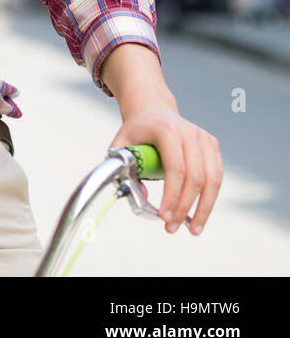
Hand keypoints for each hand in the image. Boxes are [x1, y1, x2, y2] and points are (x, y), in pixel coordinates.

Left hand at [110, 100, 222, 235]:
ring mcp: (205, 138)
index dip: (172, 195)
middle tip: (172, 227)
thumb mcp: (120, 144)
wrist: (152, 108)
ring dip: (203, 208)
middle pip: (195, 178)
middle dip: (185, 207)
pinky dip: (210, 197)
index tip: (164, 216)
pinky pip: (216, 176)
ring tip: (193, 229)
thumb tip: (141, 195)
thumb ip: (122, 167)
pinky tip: (200, 214)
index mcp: (167, 131)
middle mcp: (190, 134)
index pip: (175, 168)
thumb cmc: (135, 129)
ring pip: (212, 180)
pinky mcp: (213, 145)